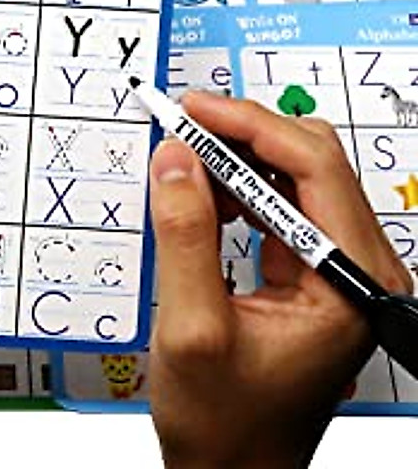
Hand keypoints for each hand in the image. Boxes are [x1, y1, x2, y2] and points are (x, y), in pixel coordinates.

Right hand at [149, 93, 411, 468]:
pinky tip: (197, 192)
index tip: (194, 110)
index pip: (316, 169)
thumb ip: (184, 236)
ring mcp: (336, 270)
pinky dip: (233, 186)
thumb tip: (176, 159)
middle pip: (311, 162)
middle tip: (182, 123)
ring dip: (234, 159)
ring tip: (181, 160)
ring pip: (293, 176)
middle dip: (242, 134)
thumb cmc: (225, 424)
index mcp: (351, 285)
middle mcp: (358, 271)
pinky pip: (277, 203)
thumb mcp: (191, 329)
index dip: (250, 126)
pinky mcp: (310, 271)